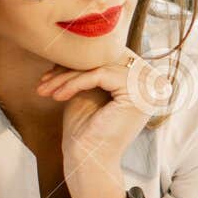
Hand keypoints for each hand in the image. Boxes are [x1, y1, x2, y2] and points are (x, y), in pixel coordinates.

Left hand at [36, 52, 157, 197]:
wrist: (89, 159)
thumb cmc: (87, 128)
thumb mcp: (87, 89)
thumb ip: (90, 65)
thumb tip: (75, 38)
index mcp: (143, 82)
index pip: (108, 57)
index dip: (77, 62)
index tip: (50, 75)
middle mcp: (151, 84)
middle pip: (105, 59)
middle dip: (70, 68)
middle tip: (45, 82)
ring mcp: (148, 89)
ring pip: (99, 65)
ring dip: (67, 77)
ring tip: (47, 90)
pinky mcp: (137, 94)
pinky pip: (99, 75)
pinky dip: (74, 83)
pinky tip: (57, 95)